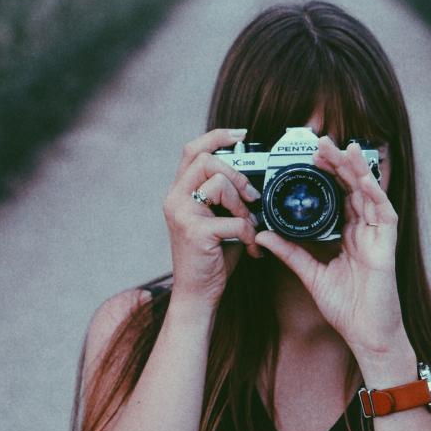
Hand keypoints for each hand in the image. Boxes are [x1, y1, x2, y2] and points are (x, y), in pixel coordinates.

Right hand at [163, 128, 261, 307]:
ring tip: (248, 226)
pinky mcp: (195, 232)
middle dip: (238, 174)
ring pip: (220, 183)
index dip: (217, 136)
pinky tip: (252, 249)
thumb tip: (255, 178)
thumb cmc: (211, 257)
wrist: (197, 295)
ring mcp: (182, 214)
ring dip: (244, 205)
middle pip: (207, 159)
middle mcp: (175, 199)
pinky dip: (250, 234)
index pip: (193, 150)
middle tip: (252, 196)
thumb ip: (227, 197)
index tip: (242, 135)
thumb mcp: (217, 219)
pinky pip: (235, 219)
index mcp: (179, 192)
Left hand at [254, 136, 404, 356]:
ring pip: (369, 193)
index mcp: (348, 233)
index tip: (309, 156)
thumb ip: (289, 251)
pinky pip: (383, 212)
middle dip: (339, 162)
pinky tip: (363, 177)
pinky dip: (375, 193)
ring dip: (357, 169)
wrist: (366, 334)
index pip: (338, 194)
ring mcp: (377, 236)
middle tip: (321, 141)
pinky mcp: (388, 245)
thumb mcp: (310, 273)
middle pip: (353, 187)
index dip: (326, 173)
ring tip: (344, 147)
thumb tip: (262, 234)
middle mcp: (364, 229)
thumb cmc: (346, 307)